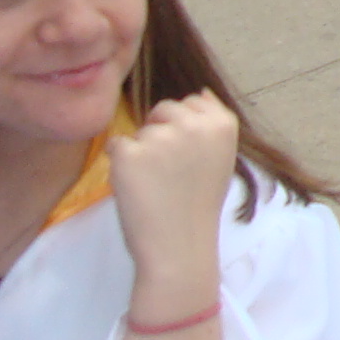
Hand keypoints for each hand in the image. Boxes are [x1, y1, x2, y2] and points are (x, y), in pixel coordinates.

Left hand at [107, 92, 238, 321]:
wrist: (179, 247)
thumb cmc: (200, 205)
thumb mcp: (221, 158)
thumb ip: (212, 124)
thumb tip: (201, 92)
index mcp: (223, 124)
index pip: (193, 102)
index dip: (185, 128)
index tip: (188, 158)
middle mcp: (194, 125)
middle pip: (164, 110)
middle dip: (161, 133)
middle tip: (169, 172)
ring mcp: (161, 138)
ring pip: (140, 131)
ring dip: (141, 153)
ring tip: (155, 185)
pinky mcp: (129, 154)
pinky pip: (116, 146)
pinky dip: (120, 165)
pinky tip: (136, 187)